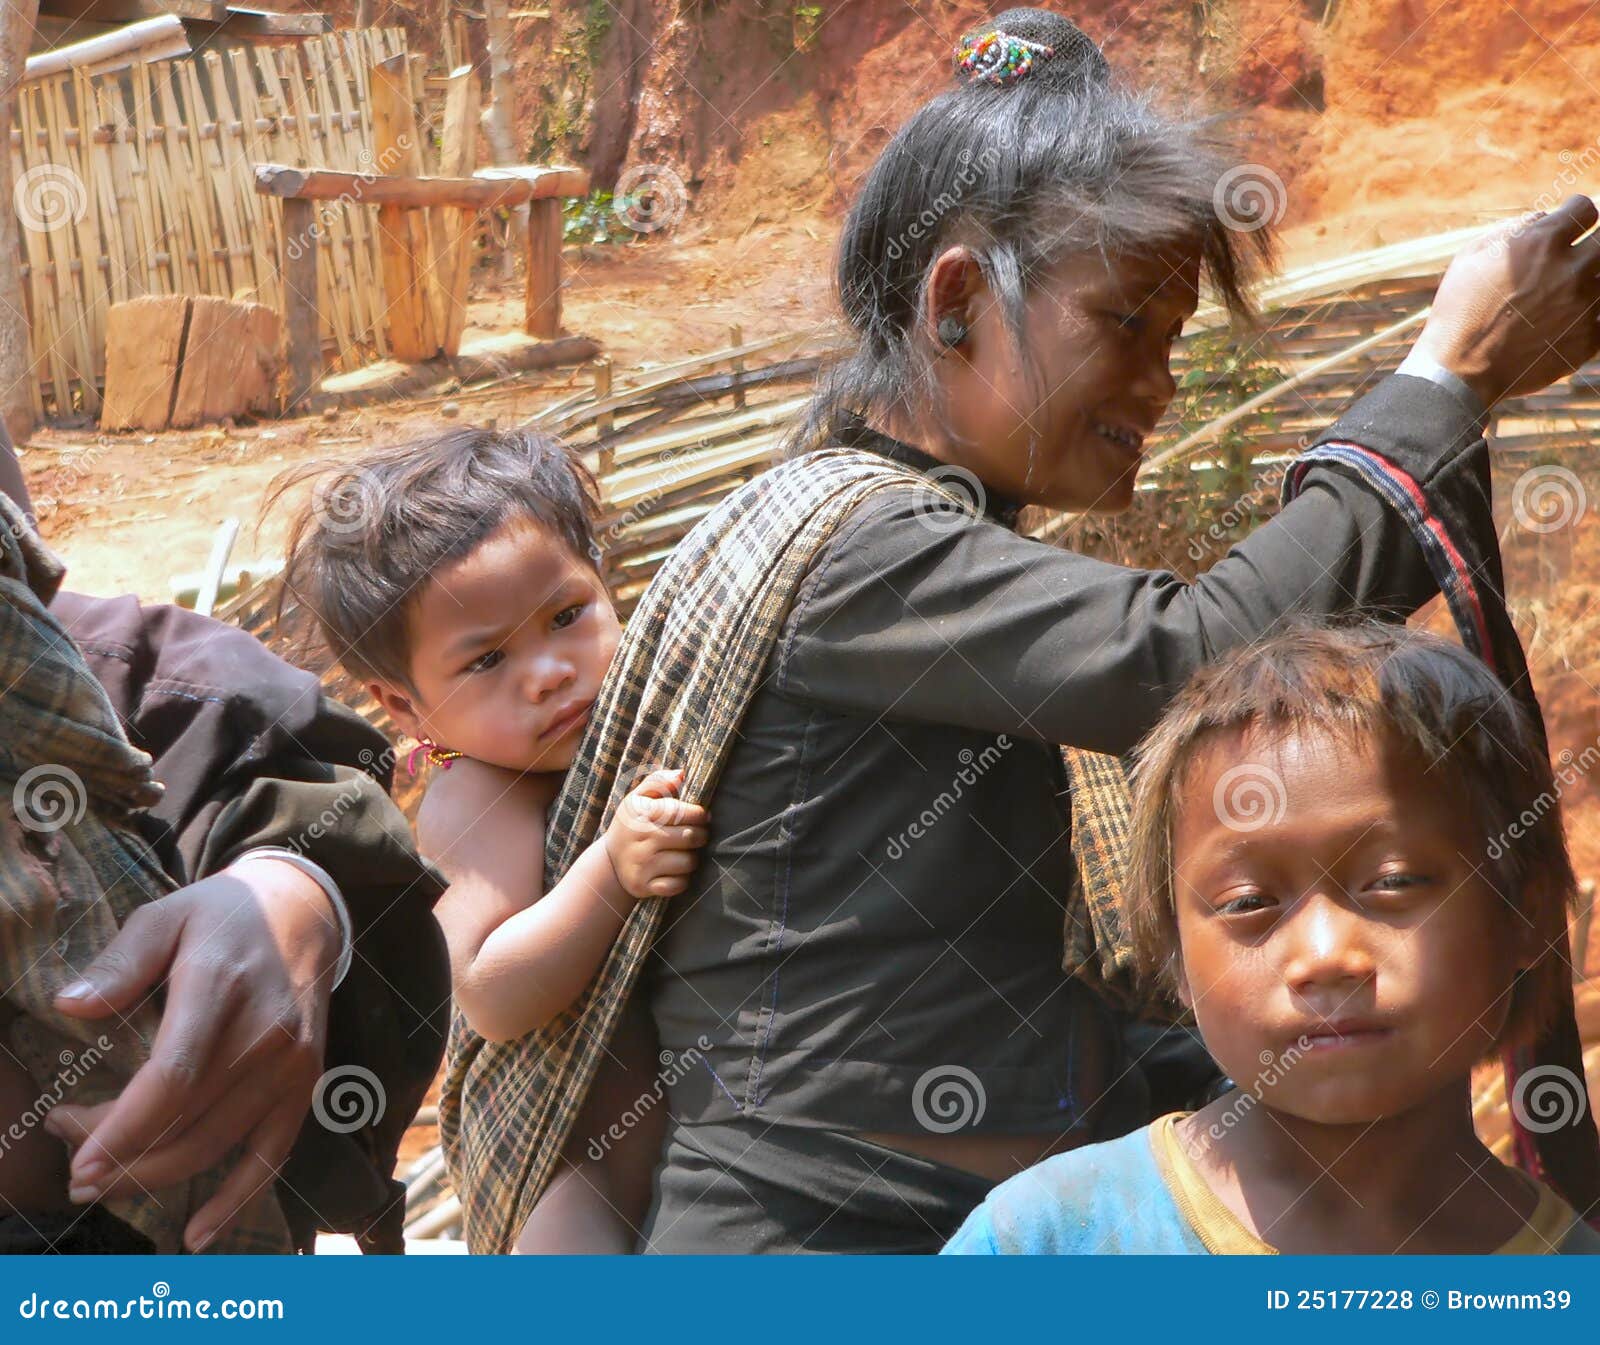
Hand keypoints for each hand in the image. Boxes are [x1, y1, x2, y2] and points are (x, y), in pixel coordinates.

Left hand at [42, 856, 341, 1250]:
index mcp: (223, 989)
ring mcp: (292, 1065)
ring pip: (216, 1146)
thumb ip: (120, 962)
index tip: (75, 1154)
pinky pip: (273, 1155)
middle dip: (119, 1155)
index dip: (121, 1129)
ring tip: (104, 1180)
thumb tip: (69, 1005)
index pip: (173, 1078)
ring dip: (153, 1176)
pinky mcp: (306, 1084)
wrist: (304, 914)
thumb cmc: (221, 916)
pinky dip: (236, 1200)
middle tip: (72, 1163)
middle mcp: (266, 1034)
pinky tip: (196, 1234)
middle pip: (186, 1122)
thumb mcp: (165, 916)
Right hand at [603, 768, 710, 899]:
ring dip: (692, 859)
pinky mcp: (643, 886)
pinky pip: (678, 885)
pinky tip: (675, 871)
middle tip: (697, 835)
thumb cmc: (633, 824)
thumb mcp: (638, 798)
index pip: (682, 811)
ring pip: (688, 862)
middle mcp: (640, 837)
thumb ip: (658, 781)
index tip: (702, 816)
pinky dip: (682, 880)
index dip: (700, 814)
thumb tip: (681, 774)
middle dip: (700, 836)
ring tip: (685, 853)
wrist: (609, 862)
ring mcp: (641, 863)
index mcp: (641, 812)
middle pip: (690, 837)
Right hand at [1418, 194, 1599, 406]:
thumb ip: (1510, 229)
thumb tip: (1542, 217)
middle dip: (1591, 243)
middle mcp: (1570, 270)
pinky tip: (1568, 319)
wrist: (1458, 371)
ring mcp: (1584, 306)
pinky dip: (1592, 315)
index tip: (1573, 221)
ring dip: (1591, 280)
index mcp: (1541, 244)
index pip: (1586, 210)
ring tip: (1564, 293)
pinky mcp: (1588, 339)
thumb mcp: (1469, 258)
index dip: (1578, 213)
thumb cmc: (1457, 311)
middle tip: (1572, 257)